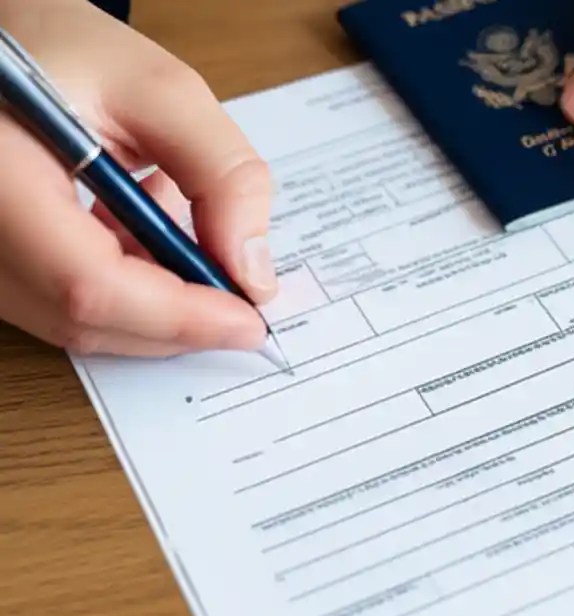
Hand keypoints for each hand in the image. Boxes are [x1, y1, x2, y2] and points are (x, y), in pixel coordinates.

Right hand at [0, 0, 275, 356]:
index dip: (178, 314)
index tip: (248, 319)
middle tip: (242, 306)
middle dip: (176, 321)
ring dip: (150, 305)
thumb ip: (221, 174)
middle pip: (79, 316)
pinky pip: (53, 300)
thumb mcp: (160, 91)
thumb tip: (253, 270)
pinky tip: (145, 234)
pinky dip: (120, 288)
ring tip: (189, 239)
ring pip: (69, 319)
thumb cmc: (62, 50)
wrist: (3, 42)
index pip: (88, 281)